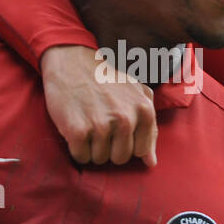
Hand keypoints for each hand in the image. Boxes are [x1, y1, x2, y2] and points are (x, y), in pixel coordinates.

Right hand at [40, 45, 157, 166]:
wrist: (72, 62)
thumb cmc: (106, 80)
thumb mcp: (136, 94)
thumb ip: (149, 128)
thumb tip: (151, 162)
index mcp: (144, 110)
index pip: (140, 150)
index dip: (127, 143)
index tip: (117, 129)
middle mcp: (125, 119)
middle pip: (120, 158)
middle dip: (109, 147)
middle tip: (100, 125)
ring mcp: (101, 126)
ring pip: (99, 159)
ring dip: (92, 147)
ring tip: (88, 124)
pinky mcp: (77, 131)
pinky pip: (81, 157)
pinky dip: (76, 148)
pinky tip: (76, 128)